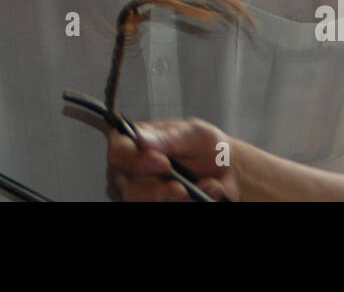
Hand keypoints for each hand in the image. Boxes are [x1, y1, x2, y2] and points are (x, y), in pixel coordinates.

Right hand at [106, 118, 238, 201]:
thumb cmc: (202, 146)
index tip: (164, 163)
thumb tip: (140, 138)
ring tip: (203, 191)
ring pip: (144, 204)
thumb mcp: (192, 133)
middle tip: (182, 189)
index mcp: (130, 144)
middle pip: (129, 190)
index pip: (119, 153)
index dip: (137, 161)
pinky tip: (204, 197)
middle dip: (157, 192)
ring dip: (175, 202)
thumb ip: (167, 136)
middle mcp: (128, 174)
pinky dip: (188, 204)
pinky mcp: (154, 207)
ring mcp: (138, 197)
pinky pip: (164, 210)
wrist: (223, 172)